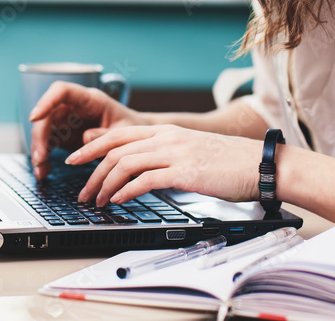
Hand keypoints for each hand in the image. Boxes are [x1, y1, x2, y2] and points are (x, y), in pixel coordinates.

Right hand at [28, 81, 148, 178]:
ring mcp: (68, 120)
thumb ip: (106, 134)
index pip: (62, 91)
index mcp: (90, 99)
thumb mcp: (124, 132)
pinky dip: (44, 158)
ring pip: (44, 130)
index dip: (46, 101)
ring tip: (40, 171)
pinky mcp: (64, 135)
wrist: (136, 139)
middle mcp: (75, 107)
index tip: (35, 117)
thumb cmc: (132, 130)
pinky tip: (43, 172)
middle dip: (40, 135)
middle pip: (48, 114)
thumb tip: (85, 138)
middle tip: (39, 158)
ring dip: (39, 149)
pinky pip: (48, 143)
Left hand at [65, 124, 260, 205]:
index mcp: (166, 131)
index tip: (75, 159)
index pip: (119, 134)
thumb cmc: (228, 163)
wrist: (259, 164)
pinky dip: (126, 191)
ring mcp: (175, 153)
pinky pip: (145, 179)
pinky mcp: (184, 172)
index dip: (92, 146)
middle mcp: (167, 138)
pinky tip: (118, 201)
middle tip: (80, 190)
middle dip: (90, 170)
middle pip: (115, 148)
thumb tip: (140, 169)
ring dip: (104, 184)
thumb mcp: (190, 151)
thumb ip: (164, 154)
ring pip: (125, 163)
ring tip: (96, 201)